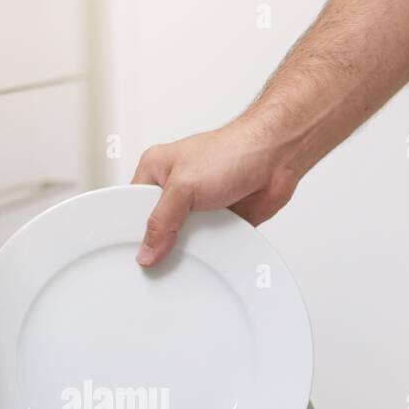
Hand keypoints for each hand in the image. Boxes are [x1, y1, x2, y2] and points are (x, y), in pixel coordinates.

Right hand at [131, 117, 299, 266]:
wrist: (276, 157)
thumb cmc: (233, 151)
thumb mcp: (183, 186)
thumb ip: (161, 221)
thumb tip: (146, 251)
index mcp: (155, 171)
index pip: (131, 207)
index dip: (132, 231)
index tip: (134, 253)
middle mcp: (174, 189)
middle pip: (156, 228)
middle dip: (161, 243)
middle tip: (161, 257)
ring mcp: (196, 207)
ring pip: (181, 241)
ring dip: (188, 248)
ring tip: (188, 252)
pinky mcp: (217, 221)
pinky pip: (206, 246)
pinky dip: (210, 251)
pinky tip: (209, 253)